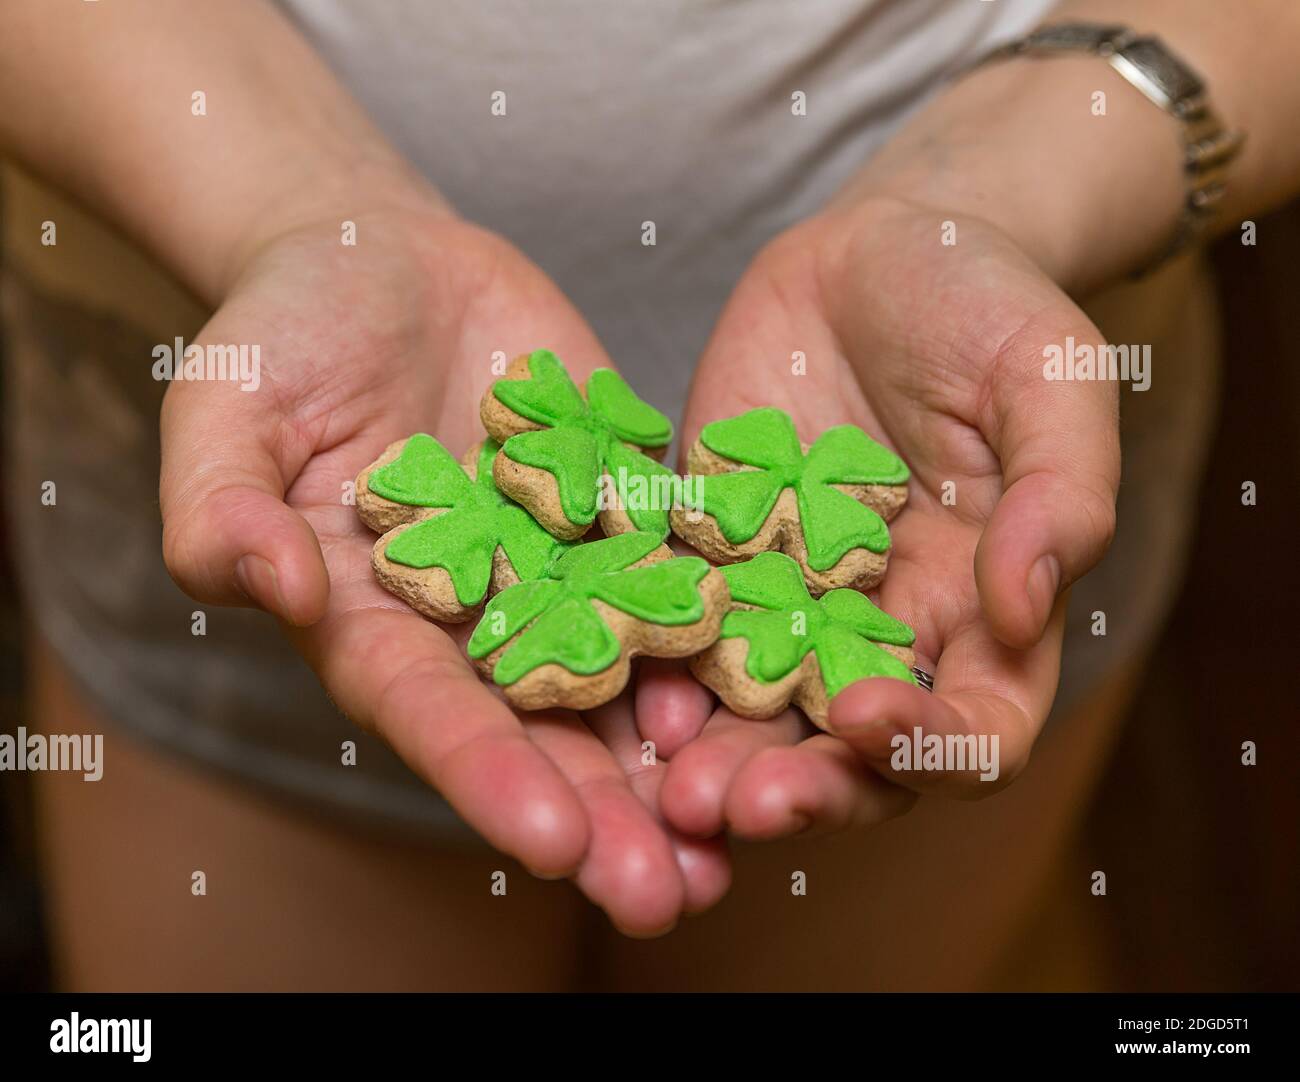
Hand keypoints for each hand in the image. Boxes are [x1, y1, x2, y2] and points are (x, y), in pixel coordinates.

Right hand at [159, 208, 727, 933]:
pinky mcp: (624, 510)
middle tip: (670, 897)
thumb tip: (264, 584)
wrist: (384, 258)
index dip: (488, 776)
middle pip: (545, 730)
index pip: (432, 712)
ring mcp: (560, 567)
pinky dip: (731, 629)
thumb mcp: (227, 406)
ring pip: (629, 678)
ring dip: (687, 759)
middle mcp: (478, 617)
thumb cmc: (286, 330)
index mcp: (378, 619)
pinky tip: (791, 686)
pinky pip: (684, 573)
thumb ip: (223, 504)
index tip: (551, 842)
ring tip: (751, 829)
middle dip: (607, 815)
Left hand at [646, 196, 1118, 837]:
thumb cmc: (986, 306)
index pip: (974, 728)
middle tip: (728, 805)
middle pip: (849, 753)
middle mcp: (883, 631)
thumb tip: (1026, 608)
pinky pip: (680, 627)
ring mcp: (790, 601)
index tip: (862, 720)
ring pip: (756, 715)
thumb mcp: (1047, 379)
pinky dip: (653, 666)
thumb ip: (1058, 494)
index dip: (926, 746)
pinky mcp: (713, 555)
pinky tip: (615, 684)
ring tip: (664, 784)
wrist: (880, 246)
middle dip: (796, 789)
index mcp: (982, 613)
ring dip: (713, 760)